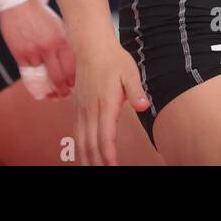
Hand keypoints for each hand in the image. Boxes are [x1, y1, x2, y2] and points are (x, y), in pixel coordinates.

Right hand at [0, 0, 76, 97]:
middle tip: (66, 95)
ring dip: (50, 90)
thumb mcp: (58, 26)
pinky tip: (40, 89)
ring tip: (55, 95)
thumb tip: (73, 61)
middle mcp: (49, 48)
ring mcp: (33, 52)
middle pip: (60, 77)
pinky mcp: (20, 55)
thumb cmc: (40, 14)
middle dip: (64, 90)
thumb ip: (64, 43)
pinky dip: (35, 84)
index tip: (77, 87)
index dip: (75, 81)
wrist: (18, 2)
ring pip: (44, 78)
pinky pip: (29, 75)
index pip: (72, 67)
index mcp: (61, 40)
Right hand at [74, 38, 150, 165]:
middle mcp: (90, 109)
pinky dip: (80, 147)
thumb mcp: (130, 72)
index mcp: (105, 103)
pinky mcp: (78, 107)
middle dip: (98, 162)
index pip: (105, 136)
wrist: (91, 47)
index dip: (109, 155)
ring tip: (94, 169)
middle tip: (106, 173)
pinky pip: (77, 132)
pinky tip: (84, 155)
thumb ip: (136, 91)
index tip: (114, 166)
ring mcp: (82, 109)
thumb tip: (144, 106)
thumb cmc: (113, 59)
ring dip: (87, 158)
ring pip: (81, 140)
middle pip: (91, 144)